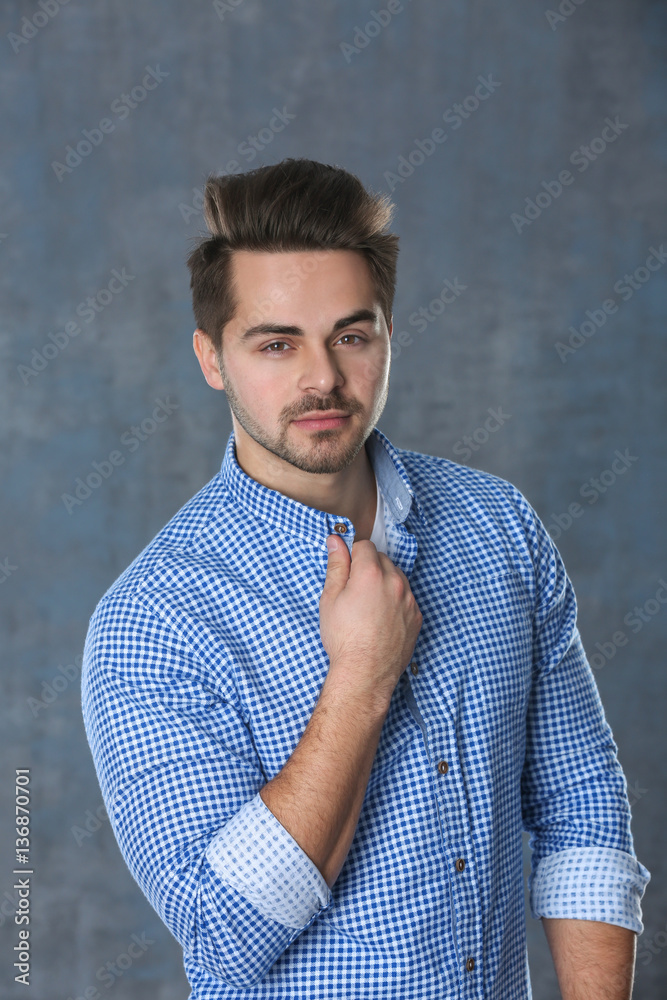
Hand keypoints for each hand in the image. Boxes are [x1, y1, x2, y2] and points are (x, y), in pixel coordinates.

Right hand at [319, 535, 422, 705]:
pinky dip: (396, 600)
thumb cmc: (344, 637)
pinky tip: (381, 618)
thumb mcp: (330, 598)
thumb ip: (336, 565)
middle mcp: (395, 582)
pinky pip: (406, 597)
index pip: (365, 546)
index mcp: (371, 573)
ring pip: (396, 577)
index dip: (352, 557)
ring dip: (384, 583)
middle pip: (382, 559)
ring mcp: (409, 599)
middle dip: (369, 568)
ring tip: (368, 606)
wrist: (365, 673)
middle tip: (355, 592)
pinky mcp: (416, 615)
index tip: (347, 572)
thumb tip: (336, 540)